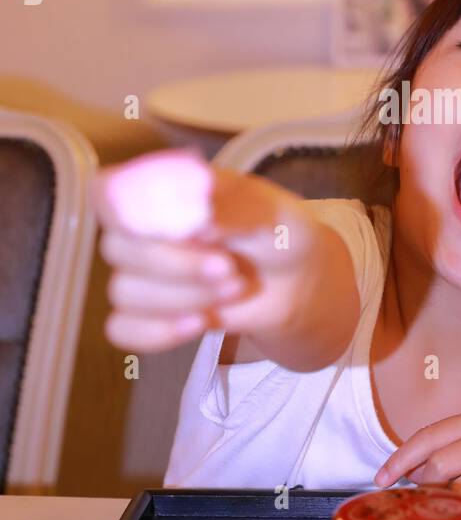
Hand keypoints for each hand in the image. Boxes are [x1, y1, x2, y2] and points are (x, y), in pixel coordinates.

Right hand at [90, 148, 317, 351]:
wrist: (294, 281)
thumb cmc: (274, 230)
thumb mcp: (266, 210)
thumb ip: (229, 209)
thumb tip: (195, 221)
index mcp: (160, 188)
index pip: (106, 190)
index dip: (124, 208)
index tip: (172, 224)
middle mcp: (140, 230)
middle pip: (116, 248)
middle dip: (176, 263)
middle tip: (228, 267)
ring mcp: (140, 275)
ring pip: (124, 291)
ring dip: (183, 296)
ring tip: (234, 287)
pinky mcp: (146, 316)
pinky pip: (123, 329)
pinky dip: (160, 331)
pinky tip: (201, 322)